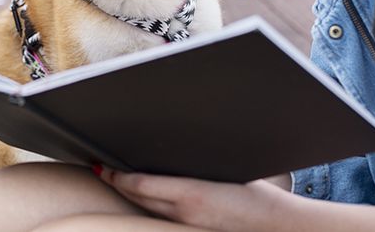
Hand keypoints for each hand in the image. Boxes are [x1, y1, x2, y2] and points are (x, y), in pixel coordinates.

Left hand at [94, 166, 298, 231]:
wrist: (273, 223)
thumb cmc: (255, 193)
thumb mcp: (224, 168)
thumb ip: (194, 165)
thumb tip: (172, 151)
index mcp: (190, 194)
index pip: (140, 184)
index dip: (117, 175)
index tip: (104, 164)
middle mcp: (183, 212)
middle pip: (137, 197)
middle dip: (116, 182)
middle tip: (102, 167)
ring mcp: (185, 224)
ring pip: (146, 208)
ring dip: (129, 193)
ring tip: (116, 178)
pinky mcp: (191, 229)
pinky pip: (161, 215)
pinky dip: (147, 203)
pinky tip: (144, 194)